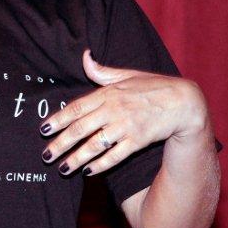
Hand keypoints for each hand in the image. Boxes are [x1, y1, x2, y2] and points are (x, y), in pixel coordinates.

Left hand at [40, 49, 209, 176]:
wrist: (183, 102)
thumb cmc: (153, 87)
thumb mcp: (126, 74)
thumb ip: (102, 71)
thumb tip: (84, 56)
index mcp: (109, 92)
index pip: (77, 107)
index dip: (58, 120)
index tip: (43, 130)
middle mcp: (114, 109)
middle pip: (81, 128)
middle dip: (61, 143)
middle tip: (46, 156)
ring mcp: (126, 126)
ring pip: (95, 145)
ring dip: (77, 158)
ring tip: (63, 169)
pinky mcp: (138, 140)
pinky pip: (115, 155)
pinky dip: (101, 164)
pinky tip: (88, 172)